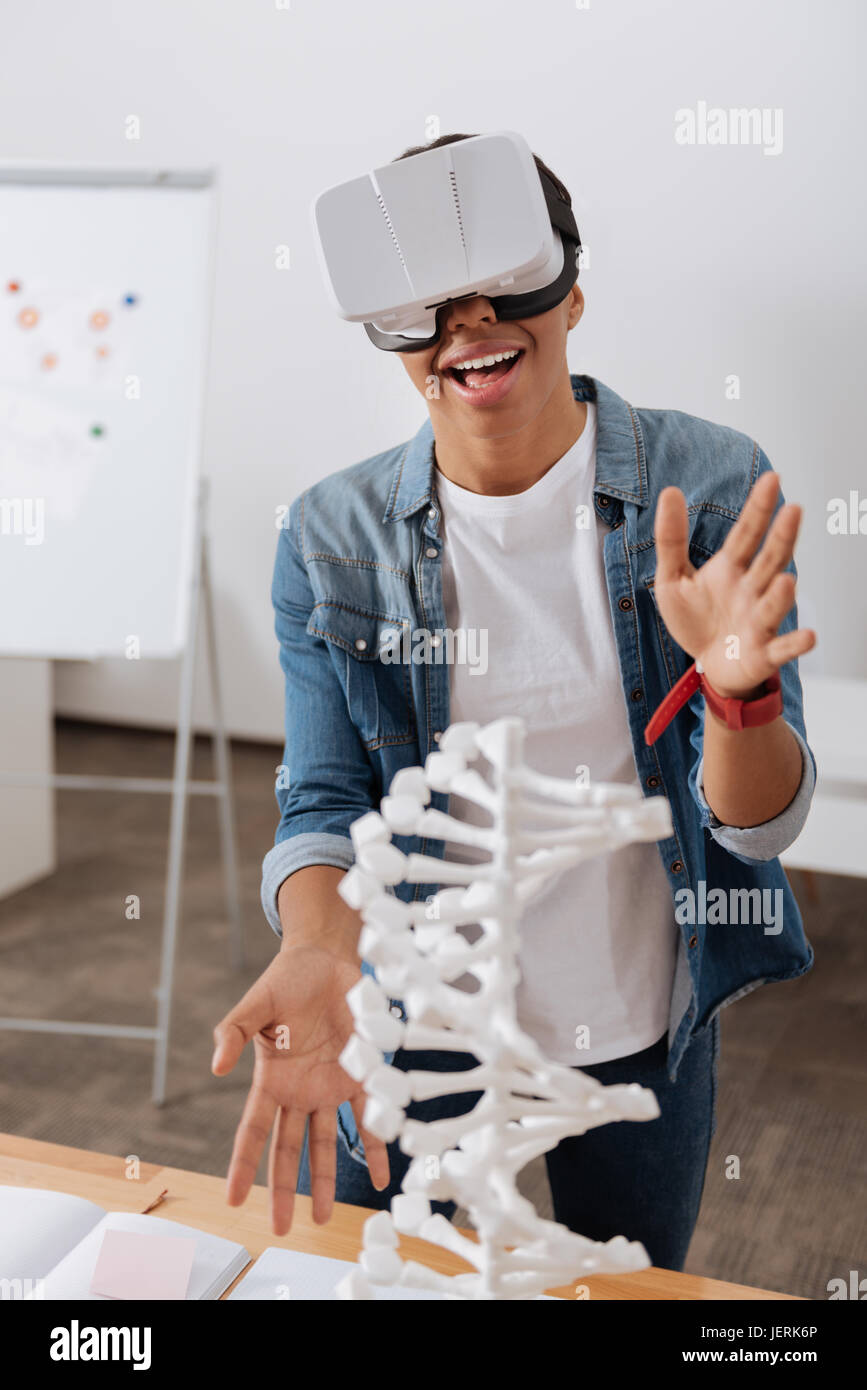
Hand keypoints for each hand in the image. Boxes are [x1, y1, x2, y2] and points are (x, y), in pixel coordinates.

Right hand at [212, 943, 389, 1233]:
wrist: (324, 960)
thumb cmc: (284, 982)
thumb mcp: (252, 1006)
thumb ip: (231, 1033)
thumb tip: (216, 1067)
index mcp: (269, 1079)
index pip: (252, 1131)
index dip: (242, 1166)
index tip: (232, 1199)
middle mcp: (298, 1091)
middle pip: (288, 1149)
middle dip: (284, 1189)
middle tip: (281, 1228)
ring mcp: (328, 1087)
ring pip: (324, 1143)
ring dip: (325, 1180)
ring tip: (324, 1217)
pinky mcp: (359, 1075)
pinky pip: (368, 1118)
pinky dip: (376, 1147)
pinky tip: (383, 1176)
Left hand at [652, 470, 815, 698]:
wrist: (707, 664)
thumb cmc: (696, 618)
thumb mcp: (672, 577)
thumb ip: (671, 539)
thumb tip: (670, 491)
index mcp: (730, 569)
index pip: (746, 533)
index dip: (758, 508)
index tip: (772, 478)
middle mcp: (751, 590)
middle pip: (769, 560)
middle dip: (782, 538)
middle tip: (794, 510)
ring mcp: (759, 621)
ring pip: (773, 604)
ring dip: (780, 595)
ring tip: (785, 580)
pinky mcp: (763, 653)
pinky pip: (782, 648)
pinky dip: (795, 644)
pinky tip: (809, 637)